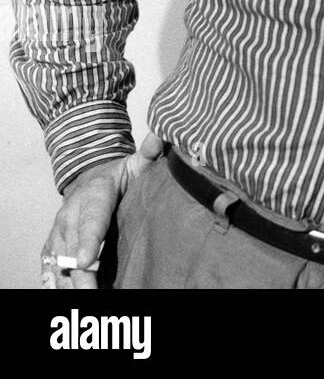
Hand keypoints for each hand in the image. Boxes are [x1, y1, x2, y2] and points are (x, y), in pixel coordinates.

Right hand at [40, 132, 164, 289]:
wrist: (90, 179)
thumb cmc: (120, 176)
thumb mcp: (137, 162)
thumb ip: (150, 153)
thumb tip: (162, 138)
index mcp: (93, 195)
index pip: (91, 219)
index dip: (89, 241)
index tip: (89, 261)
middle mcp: (70, 215)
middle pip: (73, 249)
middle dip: (80, 273)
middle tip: (92, 291)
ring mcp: (58, 233)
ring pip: (58, 262)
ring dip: (68, 282)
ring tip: (86, 297)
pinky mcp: (53, 247)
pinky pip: (49, 268)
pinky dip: (53, 282)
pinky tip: (63, 293)